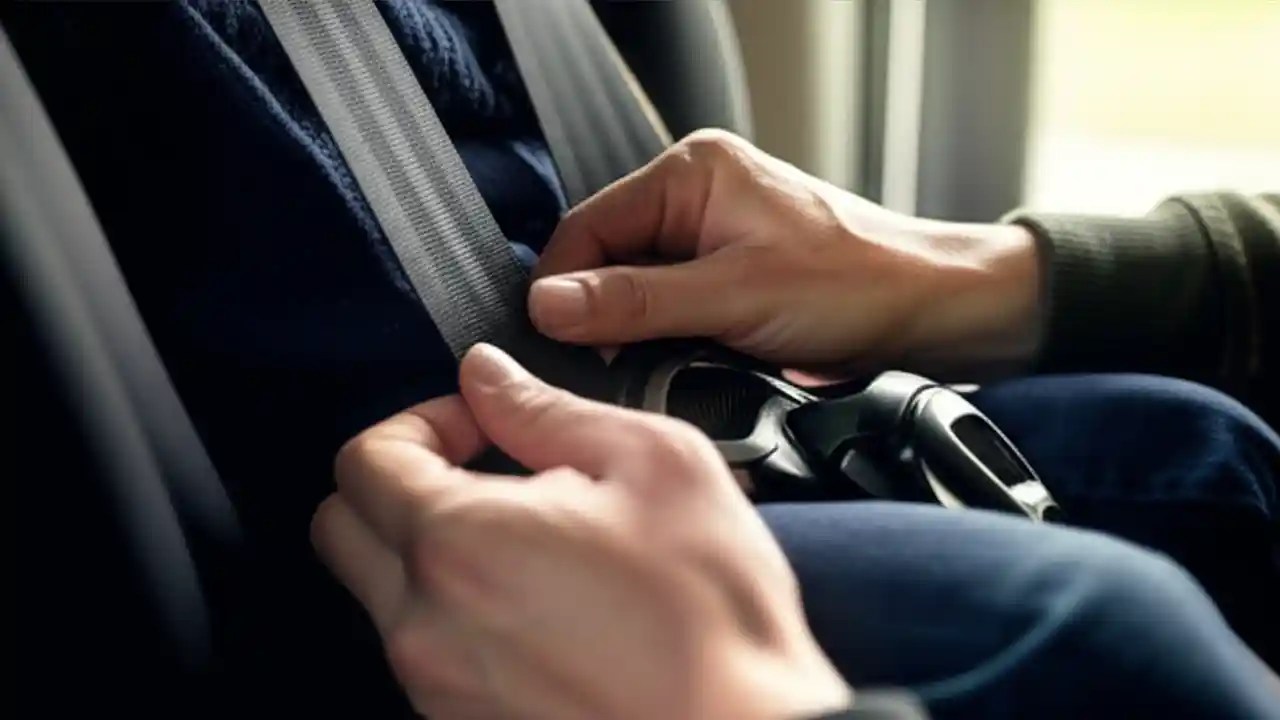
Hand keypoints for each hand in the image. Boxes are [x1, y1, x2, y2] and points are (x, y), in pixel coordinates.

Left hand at [311, 344, 851, 719]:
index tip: (480, 425)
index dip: (422, 421)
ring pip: (383, 594)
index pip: (365, 458)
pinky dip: (458, 613)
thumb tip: (487, 375)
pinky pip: (427, 651)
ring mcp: (438, 688)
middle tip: (481, 473)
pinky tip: (542, 604)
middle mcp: (425, 626)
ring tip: (531, 543)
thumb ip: (546, 409)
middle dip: (398, 482)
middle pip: (344, 527)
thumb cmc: (713, 616)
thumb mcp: (654, 465)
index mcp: (458, 543)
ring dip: (433, 550)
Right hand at [530, 129, 1042, 379]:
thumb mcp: (734, 296)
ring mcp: (715, 238)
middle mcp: (697, 196)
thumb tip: (548, 304)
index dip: (563, 289)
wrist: (938, 312)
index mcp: (691, 173)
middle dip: (607, 318)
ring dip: (643, 335)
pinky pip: (675, 310)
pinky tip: (694, 364)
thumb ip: (636, 301)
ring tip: (669, 366)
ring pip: (640, 293)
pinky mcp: (732, 277)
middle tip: (620, 368)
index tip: (555, 344)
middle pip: (609, 262)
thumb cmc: (857, 285)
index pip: (586, 228)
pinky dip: (674, 341)